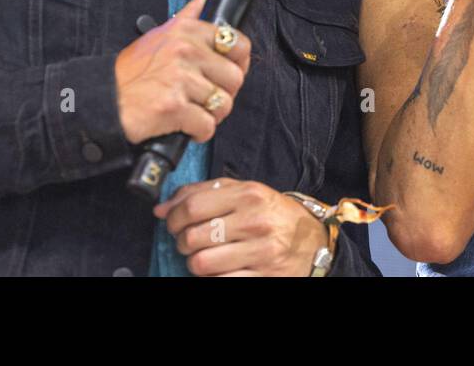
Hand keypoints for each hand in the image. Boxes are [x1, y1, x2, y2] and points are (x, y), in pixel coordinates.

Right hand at [113, 0, 252, 144]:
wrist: (103, 103)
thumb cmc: (130, 74)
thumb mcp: (159, 35)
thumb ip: (188, 16)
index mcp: (186, 32)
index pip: (238, 44)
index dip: (238, 63)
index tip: (226, 73)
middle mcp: (185, 51)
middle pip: (235, 78)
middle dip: (224, 94)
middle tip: (205, 99)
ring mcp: (180, 79)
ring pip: (224, 104)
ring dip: (211, 115)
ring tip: (192, 112)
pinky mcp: (174, 106)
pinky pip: (207, 125)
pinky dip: (198, 132)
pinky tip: (184, 125)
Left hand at [153, 179, 329, 276]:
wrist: (313, 240)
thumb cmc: (271, 213)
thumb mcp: (243, 192)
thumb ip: (202, 193)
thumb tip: (161, 209)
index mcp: (249, 195)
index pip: (192, 206)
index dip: (173, 218)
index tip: (173, 223)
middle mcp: (255, 222)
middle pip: (192, 237)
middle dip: (182, 242)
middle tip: (189, 241)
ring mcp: (261, 252)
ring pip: (201, 264)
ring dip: (195, 263)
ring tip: (204, 256)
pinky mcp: (264, 277)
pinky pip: (220, 281)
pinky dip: (212, 277)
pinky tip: (219, 268)